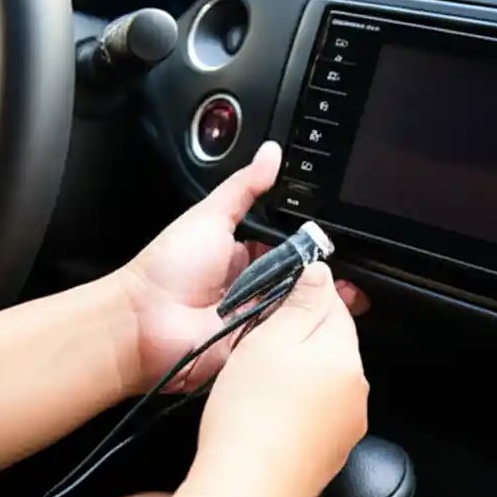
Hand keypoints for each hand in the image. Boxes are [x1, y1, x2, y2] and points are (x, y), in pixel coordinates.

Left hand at [112, 141, 368, 392]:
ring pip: (306, 305)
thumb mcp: (210, 216)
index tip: (344, 232)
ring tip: (348, 285)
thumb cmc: (167, 268)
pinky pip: (294, 334)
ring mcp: (261, 316)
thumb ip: (244, 187)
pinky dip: (306, 325)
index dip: (318, 240)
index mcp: (249, 252)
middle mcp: (259, 285)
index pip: (296, 244)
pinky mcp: (262, 343)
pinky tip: (323, 312)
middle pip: (306, 276)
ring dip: (322, 297)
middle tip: (352, 261)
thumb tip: (271, 153)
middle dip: (327, 271)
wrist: (145, 323)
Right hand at [191, 262, 367, 496]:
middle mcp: (356, 393)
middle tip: (256, 351)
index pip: (335, 308)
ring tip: (254, 388)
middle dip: (296, 343)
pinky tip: (262, 419)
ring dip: (294, 379)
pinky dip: (291, 413)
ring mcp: (344, 428)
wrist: (245, 489)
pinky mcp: (327, 456)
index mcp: (346, 357)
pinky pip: (312, 419)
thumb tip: (321, 273)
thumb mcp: (272, 338)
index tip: (274, 307)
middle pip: (329, 348)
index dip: (301, 300)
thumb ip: (302, 302)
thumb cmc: (253, 415)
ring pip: (321, 384)